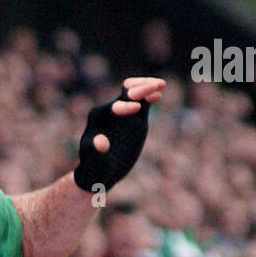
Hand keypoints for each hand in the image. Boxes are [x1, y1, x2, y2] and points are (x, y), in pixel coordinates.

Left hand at [74, 77, 164, 193]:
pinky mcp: (135, 117)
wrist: (101, 171)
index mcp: (98, 117)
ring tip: (161, 85)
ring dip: (147, 87)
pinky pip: (144, 102)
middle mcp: (111, 110)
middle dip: (139, 88)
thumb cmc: (94, 168)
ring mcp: (124, 111)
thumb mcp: (95, 163)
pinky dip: (151, 96)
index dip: (125, 106)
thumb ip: (96, 151)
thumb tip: (99, 140)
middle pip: (126, 91)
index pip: (113, 106)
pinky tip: (158, 96)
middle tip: (154, 87)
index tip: (137, 108)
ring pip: (136, 92)